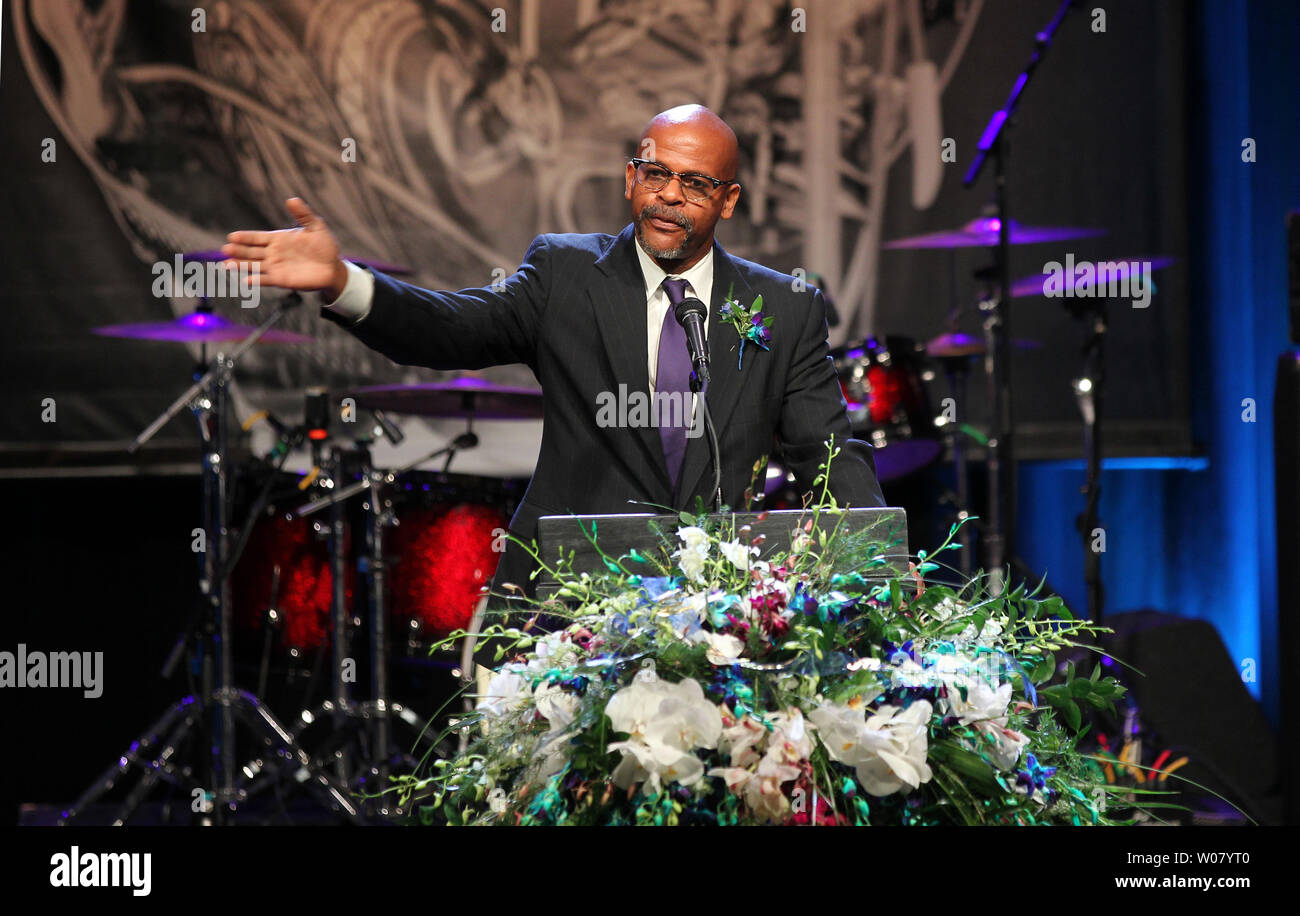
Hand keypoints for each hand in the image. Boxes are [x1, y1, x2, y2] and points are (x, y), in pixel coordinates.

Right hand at [222, 197, 348, 299]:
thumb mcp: (316, 226)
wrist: (333, 267)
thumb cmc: (324, 245)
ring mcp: (276, 266)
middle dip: (238, 251)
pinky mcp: (282, 280)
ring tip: (226, 265)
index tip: (232, 236)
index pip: (257, 237)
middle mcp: (273, 253)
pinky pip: (266, 279)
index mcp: (278, 239)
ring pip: (254, 265)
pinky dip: (257, 279)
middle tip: (225, 249)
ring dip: (241, 265)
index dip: (245, 237)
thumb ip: (303, 214)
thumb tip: (292, 199)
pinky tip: (247, 280)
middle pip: (251, 251)